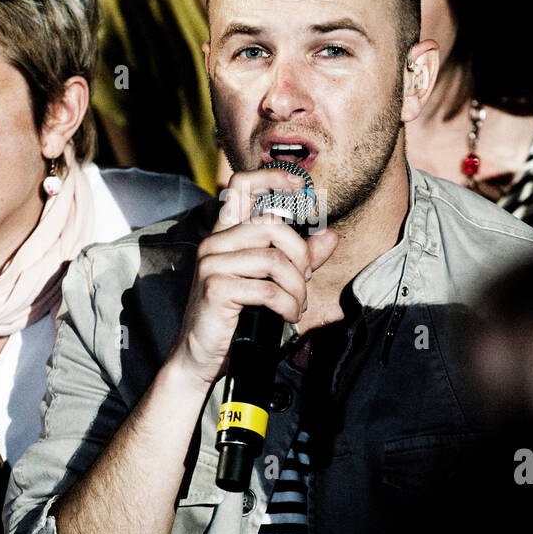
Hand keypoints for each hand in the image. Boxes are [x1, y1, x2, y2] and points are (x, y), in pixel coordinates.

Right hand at [171, 168, 338, 387]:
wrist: (201, 356)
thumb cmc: (236, 318)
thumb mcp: (270, 282)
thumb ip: (299, 259)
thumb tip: (331, 236)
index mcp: (225, 235)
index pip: (240, 186)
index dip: (272, 177)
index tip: (301, 185)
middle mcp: (214, 242)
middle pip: (271, 225)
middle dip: (300, 254)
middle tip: (306, 280)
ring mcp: (211, 264)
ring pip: (274, 260)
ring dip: (297, 288)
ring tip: (296, 306)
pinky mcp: (215, 288)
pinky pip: (268, 289)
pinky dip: (287, 305)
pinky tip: (288, 316)